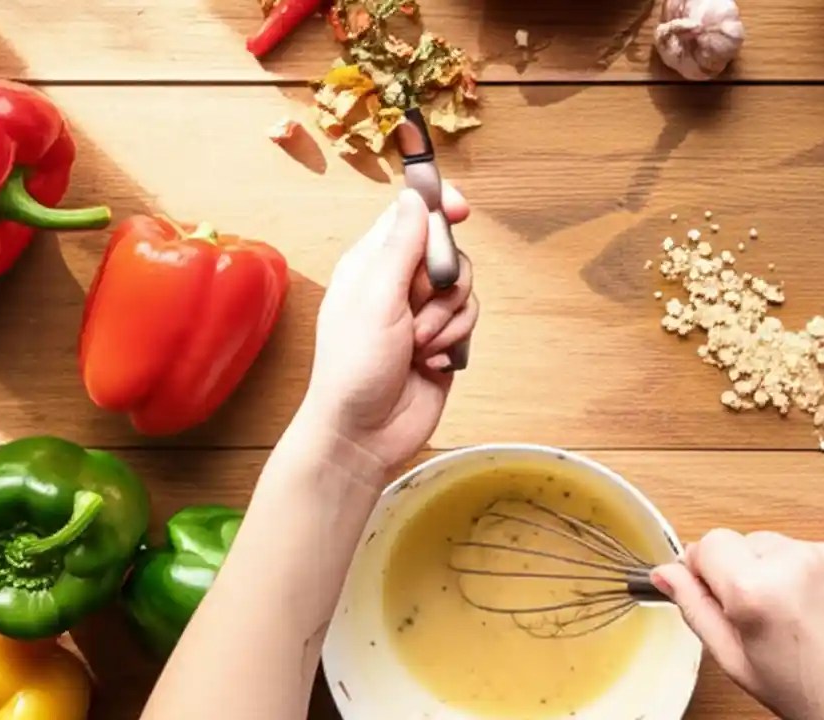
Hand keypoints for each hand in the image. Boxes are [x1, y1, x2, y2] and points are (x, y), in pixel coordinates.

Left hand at [300, 186, 477, 475]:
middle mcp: (398, 284)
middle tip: (423, 306)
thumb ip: (400, 247)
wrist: (364, 433)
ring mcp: (422, 314)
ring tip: (420, 344)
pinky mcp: (443, 341)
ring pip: (463, 290)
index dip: (437, 209)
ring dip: (449, 318)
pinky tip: (432, 361)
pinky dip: (456, 340)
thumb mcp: (376, 298)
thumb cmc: (354, 367)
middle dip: (446, 282)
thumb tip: (414, 197)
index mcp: (372, 264)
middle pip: (447, 253)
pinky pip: (469, 321)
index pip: (410, 216)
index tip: (461, 210)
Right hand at [651, 531, 823, 719]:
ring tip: (804, 618)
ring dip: (786, 572)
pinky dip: (822, 575)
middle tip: (767, 617)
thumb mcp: (737, 662)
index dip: (708, 570)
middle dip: (748, 571)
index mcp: (755, 589)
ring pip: (787, 546)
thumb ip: (696, 609)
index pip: (709, 543)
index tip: (717, 591)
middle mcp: (796, 562)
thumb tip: (667, 573)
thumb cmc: (811, 696)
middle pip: (748, 541)